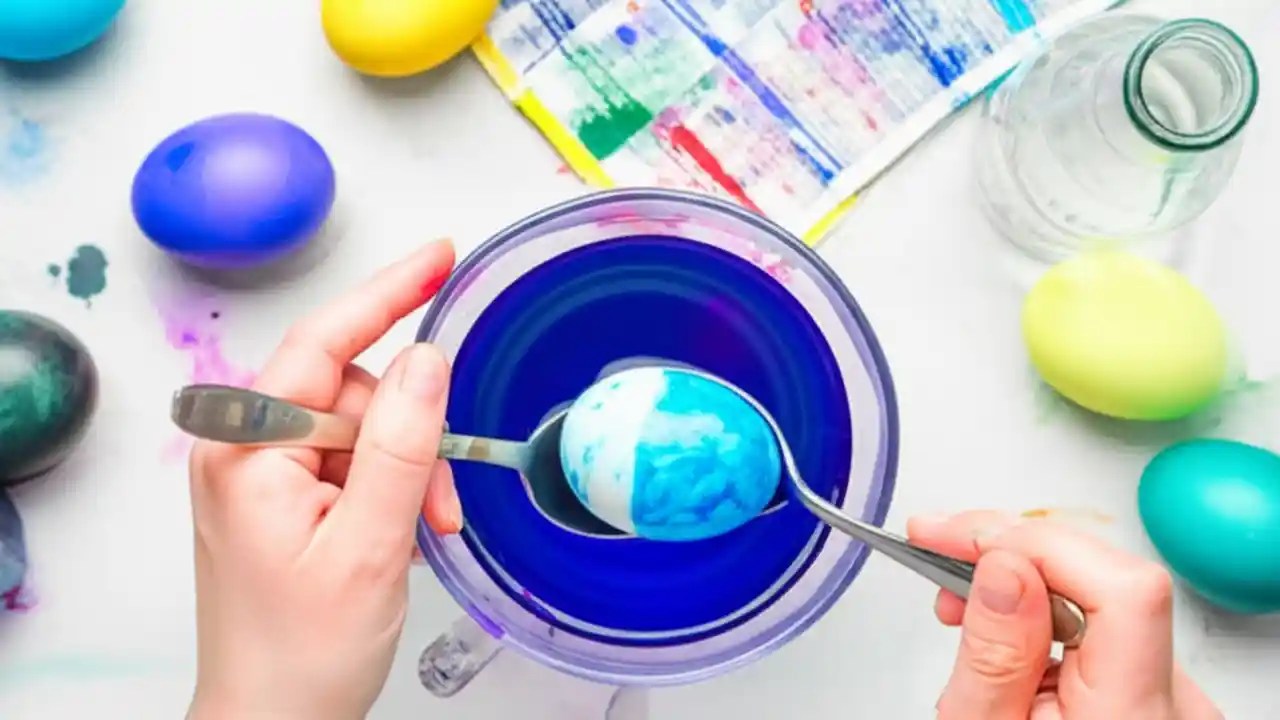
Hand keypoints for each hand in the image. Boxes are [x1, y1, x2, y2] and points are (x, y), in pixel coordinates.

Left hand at [187, 240, 463, 719]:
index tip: (439, 256)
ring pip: (364, 428)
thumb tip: (427, 361)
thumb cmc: (299, 654)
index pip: (324, 341)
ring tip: (416, 534)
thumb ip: (402, 447)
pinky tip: (396, 533)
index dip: (388, 292)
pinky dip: (389, 490)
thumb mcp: (370, 545)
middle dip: (411, 438)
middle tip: (439, 502)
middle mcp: (243, 448)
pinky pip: (353, 461)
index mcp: (245, 448)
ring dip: (406, 473)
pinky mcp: (281, 495)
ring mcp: (260, 472)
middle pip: (354, 391)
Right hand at [908, 512, 1222, 719]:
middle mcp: (1175, 707)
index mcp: (1134, 718)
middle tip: (934, 544)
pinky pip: (1106, 630)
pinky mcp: (1157, 701)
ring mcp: (1174, 704)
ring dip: (1022, 581)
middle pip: (1107, 581)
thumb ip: (993, 656)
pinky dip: (1045, 615)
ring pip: (1102, 599)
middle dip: (1011, 552)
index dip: (1039, 543)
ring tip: (954, 599)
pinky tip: (998, 622)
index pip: (1123, 587)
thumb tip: (1002, 566)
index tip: (963, 538)